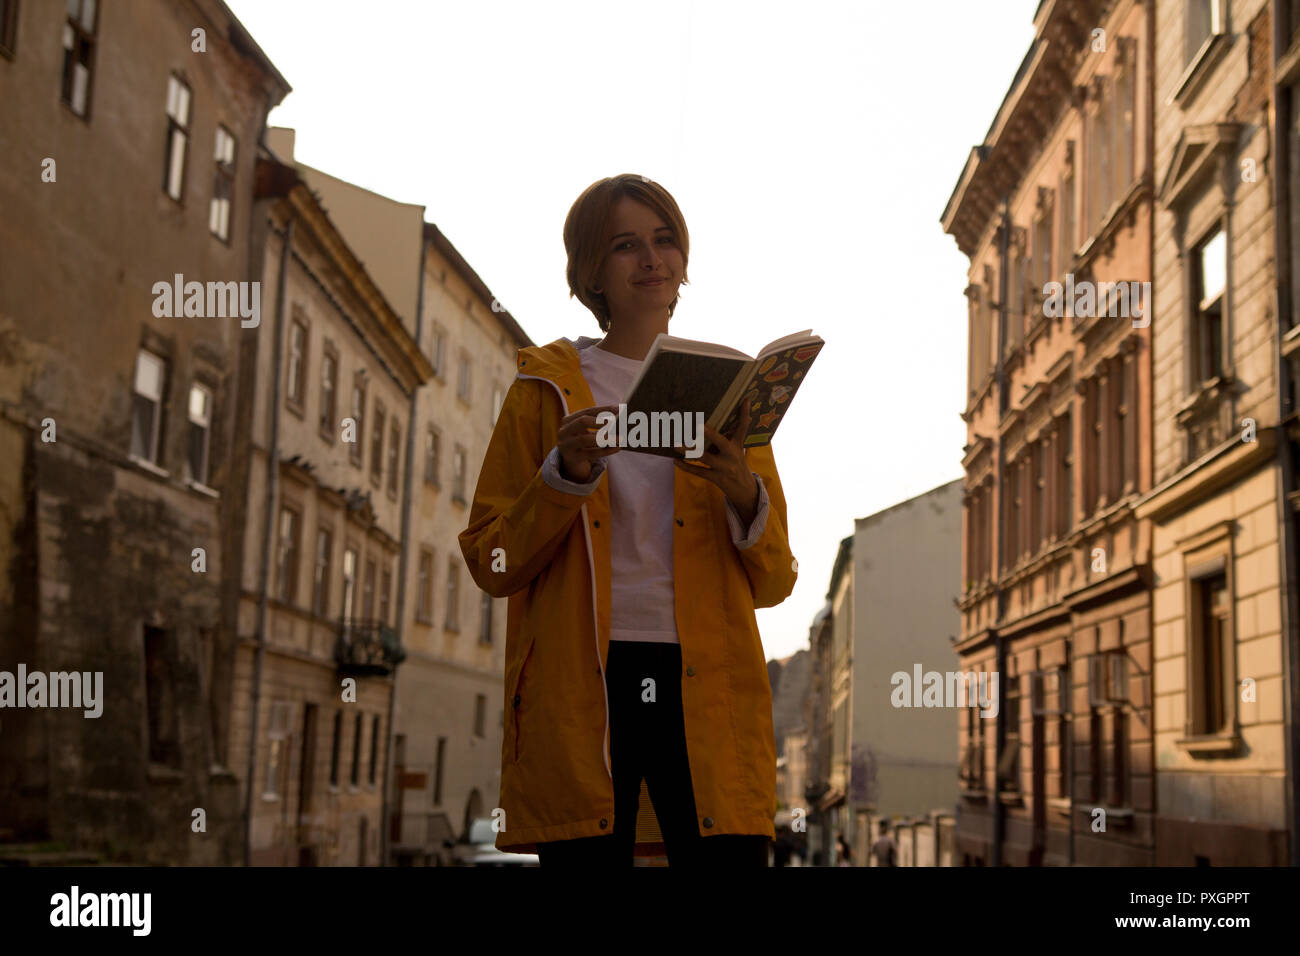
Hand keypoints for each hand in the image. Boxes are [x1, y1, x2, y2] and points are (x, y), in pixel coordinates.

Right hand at [556, 403, 620, 481]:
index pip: (588, 411)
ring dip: (604, 438)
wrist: (572, 463)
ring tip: (620, 438)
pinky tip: (617, 448)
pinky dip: (605, 451)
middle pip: (582, 421)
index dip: (604, 409)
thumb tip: (620, 418)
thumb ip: (599, 425)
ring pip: (585, 439)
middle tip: (616, 422)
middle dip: (599, 421)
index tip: (620, 409)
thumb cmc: (584, 443)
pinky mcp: (572, 458)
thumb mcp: (588, 432)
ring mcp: (566, 445)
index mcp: (568, 420)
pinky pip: (590, 453)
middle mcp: (564, 431)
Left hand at [672, 400, 757, 520]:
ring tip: (675, 444)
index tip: (745, 400)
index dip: (745, 414)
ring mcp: (723, 468)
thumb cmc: (737, 464)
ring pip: (704, 458)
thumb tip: (718, 421)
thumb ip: (729, 437)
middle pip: (721, 443)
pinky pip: (698, 471)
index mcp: (738, 445)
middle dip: (710, 434)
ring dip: (689, 451)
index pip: (743, 427)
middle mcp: (731, 455)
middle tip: (699, 425)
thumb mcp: (737, 450)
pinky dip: (686, 466)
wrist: (745, 490)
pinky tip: (675, 461)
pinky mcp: (715, 478)